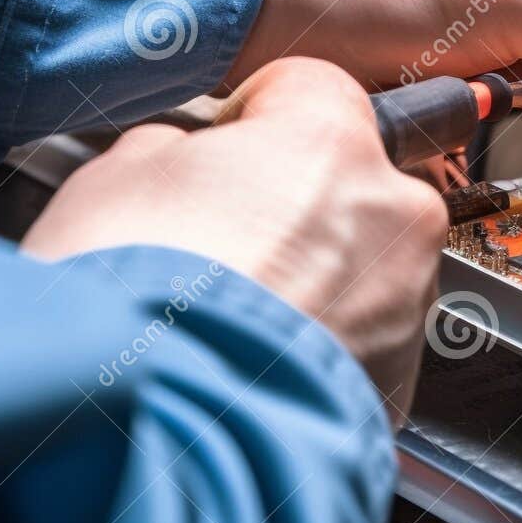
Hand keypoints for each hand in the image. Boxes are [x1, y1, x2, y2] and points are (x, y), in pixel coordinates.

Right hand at [22, 58, 447, 421]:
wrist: (153, 435)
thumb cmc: (131, 307)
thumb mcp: (115, 180)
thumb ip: (172, 150)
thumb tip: (182, 157)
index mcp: (328, 142)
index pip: (313, 87)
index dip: (260, 117)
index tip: (229, 147)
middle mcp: (389, 215)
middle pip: (352, 181)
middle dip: (296, 205)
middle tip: (220, 243)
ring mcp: (406, 302)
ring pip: (366, 264)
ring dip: (314, 280)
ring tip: (230, 315)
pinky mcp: (401, 381)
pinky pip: (366, 340)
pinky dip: (322, 346)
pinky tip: (254, 361)